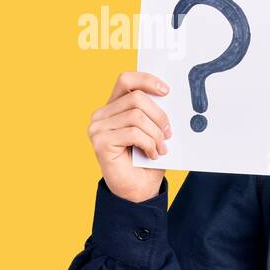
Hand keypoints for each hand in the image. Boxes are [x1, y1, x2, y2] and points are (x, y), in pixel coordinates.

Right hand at [88, 72, 171, 202]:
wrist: (138, 190)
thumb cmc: (147, 160)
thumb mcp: (155, 131)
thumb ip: (156, 114)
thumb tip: (171, 97)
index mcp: (114, 107)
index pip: (126, 80)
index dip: (147, 80)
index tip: (167, 91)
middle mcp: (102, 114)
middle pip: (136, 98)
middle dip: (159, 115)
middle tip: (168, 133)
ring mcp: (98, 128)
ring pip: (136, 116)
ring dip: (155, 134)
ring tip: (161, 148)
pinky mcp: (100, 141)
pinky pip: (133, 133)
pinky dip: (149, 144)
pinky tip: (152, 154)